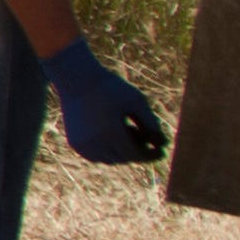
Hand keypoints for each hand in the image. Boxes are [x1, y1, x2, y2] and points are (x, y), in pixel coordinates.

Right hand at [42, 36, 167, 166]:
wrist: (76, 80)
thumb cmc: (111, 88)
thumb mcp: (136, 101)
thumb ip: (151, 123)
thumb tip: (164, 143)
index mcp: (111, 133)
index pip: (136, 154)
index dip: (151, 155)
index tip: (162, 152)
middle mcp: (95, 144)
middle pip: (124, 158)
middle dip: (137, 149)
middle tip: (142, 132)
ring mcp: (83, 146)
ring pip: (110, 159)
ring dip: (122, 150)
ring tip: (125, 128)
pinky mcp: (76, 145)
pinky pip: (97, 156)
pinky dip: (107, 150)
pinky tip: (111, 132)